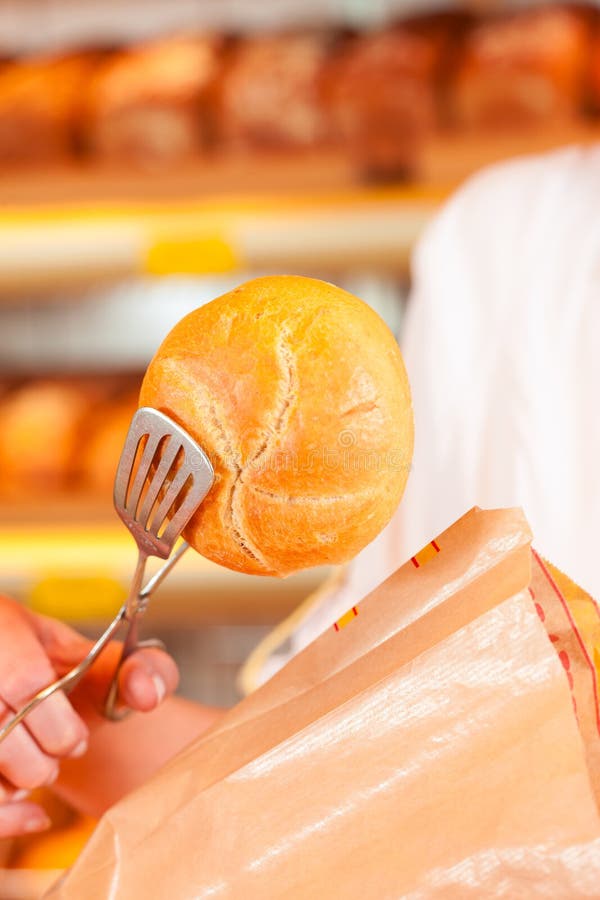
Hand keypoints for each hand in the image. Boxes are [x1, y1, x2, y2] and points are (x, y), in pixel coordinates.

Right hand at [0, 595, 177, 836]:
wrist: (46, 701)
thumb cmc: (75, 678)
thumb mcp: (112, 662)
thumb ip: (148, 667)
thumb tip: (144, 693)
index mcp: (5, 626)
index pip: (23, 678)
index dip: (55, 721)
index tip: (76, 740)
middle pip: (0, 729)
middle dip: (40, 758)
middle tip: (65, 752)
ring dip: (21, 781)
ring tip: (43, 765)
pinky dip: (8, 817)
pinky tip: (34, 815)